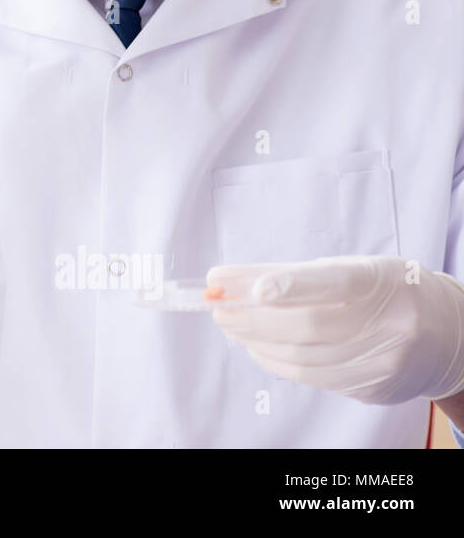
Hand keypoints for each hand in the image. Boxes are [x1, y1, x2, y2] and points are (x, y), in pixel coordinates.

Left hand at [208, 256, 463, 404]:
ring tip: (230, 325)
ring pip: (304, 356)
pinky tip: (257, 347)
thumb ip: (289, 273)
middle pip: (307, 326)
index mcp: (381, 281)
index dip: (290, 285)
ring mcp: (383, 361)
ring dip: (256, 341)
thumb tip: (226, 281)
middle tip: (217, 308)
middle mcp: (389, 324)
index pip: (333, 283)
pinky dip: (275, 361)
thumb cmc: (383, 292)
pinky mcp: (374, 389)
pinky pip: (311, 377)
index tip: (250, 288)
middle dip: (252, 318)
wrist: (446, 334)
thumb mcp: (349, 270)